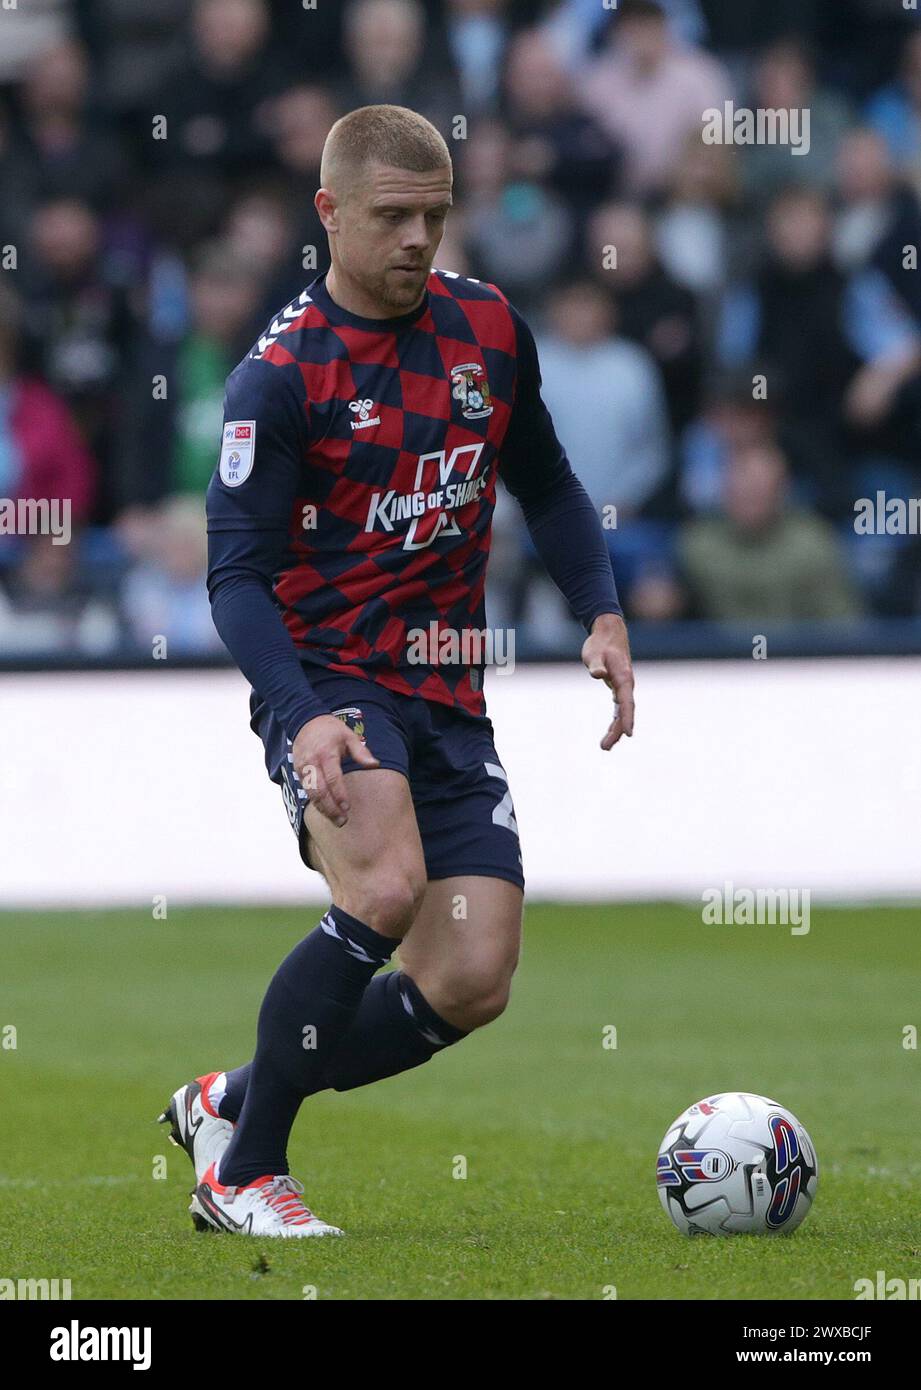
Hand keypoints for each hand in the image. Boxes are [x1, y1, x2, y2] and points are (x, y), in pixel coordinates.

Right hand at [290, 715, 379, 826]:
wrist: (305, 722)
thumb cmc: (330, 730)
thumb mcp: (349, 736)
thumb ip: (361, 751)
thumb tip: (375, 765)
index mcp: (326, 754)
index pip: (333, 778)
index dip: (339, 794)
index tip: (348, 807)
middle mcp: (312, 763)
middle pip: (319, 791)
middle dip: (330, 808)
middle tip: (342, 821)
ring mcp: (303, 768)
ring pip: (311, 794)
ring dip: (323, 809)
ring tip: (336, 820)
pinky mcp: (298, 772)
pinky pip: (307, 791)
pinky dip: (316, 803)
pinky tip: (327, 811)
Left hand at [581, 613, 634, 750]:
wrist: (608, 632)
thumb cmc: (600, 643)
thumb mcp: (594, 653)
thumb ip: (596, 665)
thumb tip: (598, 675)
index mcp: (623, 678)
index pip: (627, 703)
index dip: (627, 719)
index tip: (628, 734)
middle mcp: (626, 685)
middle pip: (625, 712)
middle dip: (618, 731)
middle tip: (605, 747)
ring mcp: (623, 687)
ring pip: (623, 713)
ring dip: (616, 730)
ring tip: (605, 746)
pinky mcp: (618, 688)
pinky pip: (619, 709)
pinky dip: (616, 721)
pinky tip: (611, 732)